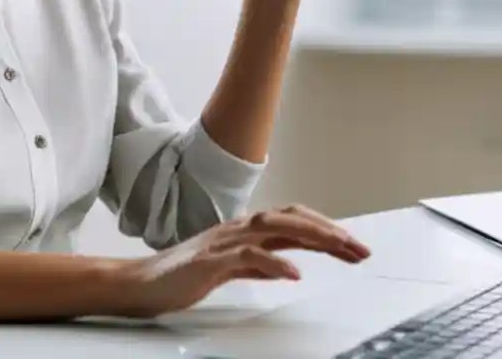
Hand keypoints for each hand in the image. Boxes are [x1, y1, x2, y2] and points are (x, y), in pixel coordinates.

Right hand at [116, 204, 370, 317]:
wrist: (142, 284)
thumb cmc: (183, 275)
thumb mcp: (230, 268)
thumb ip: (257, 264)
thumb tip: (287, 266)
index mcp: (245, 230)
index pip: (294, 220)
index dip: (326, 229)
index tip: (354, 247)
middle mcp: (239, 229)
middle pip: (292, 218)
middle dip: (330, 231)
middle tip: (359, 249)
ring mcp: (225, 241)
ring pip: (275, 227)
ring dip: (312, 236)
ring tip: (340, 249)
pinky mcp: (211, 260)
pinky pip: (248, 257)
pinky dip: (274, 262)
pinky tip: (294, 272)